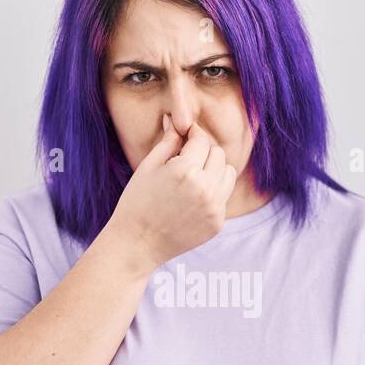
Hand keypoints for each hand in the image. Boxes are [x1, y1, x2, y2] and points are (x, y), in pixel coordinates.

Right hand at [105, 114, 237, 272]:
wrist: (137, 244)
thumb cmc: (136, 202)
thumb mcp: (148, 167)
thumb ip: (168, 142)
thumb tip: (175, 120)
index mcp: (185, 170)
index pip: (201, 140)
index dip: (192, 136)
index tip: (185, 136)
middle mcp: (205, 189)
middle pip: (219, 154)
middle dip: (204, 152)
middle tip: (186, 160)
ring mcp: (214, 208)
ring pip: (228, 173)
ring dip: (214, 170)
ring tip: (193, 177)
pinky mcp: (218, 223)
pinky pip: (224, 196)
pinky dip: (213, 193)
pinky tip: (192, 200)